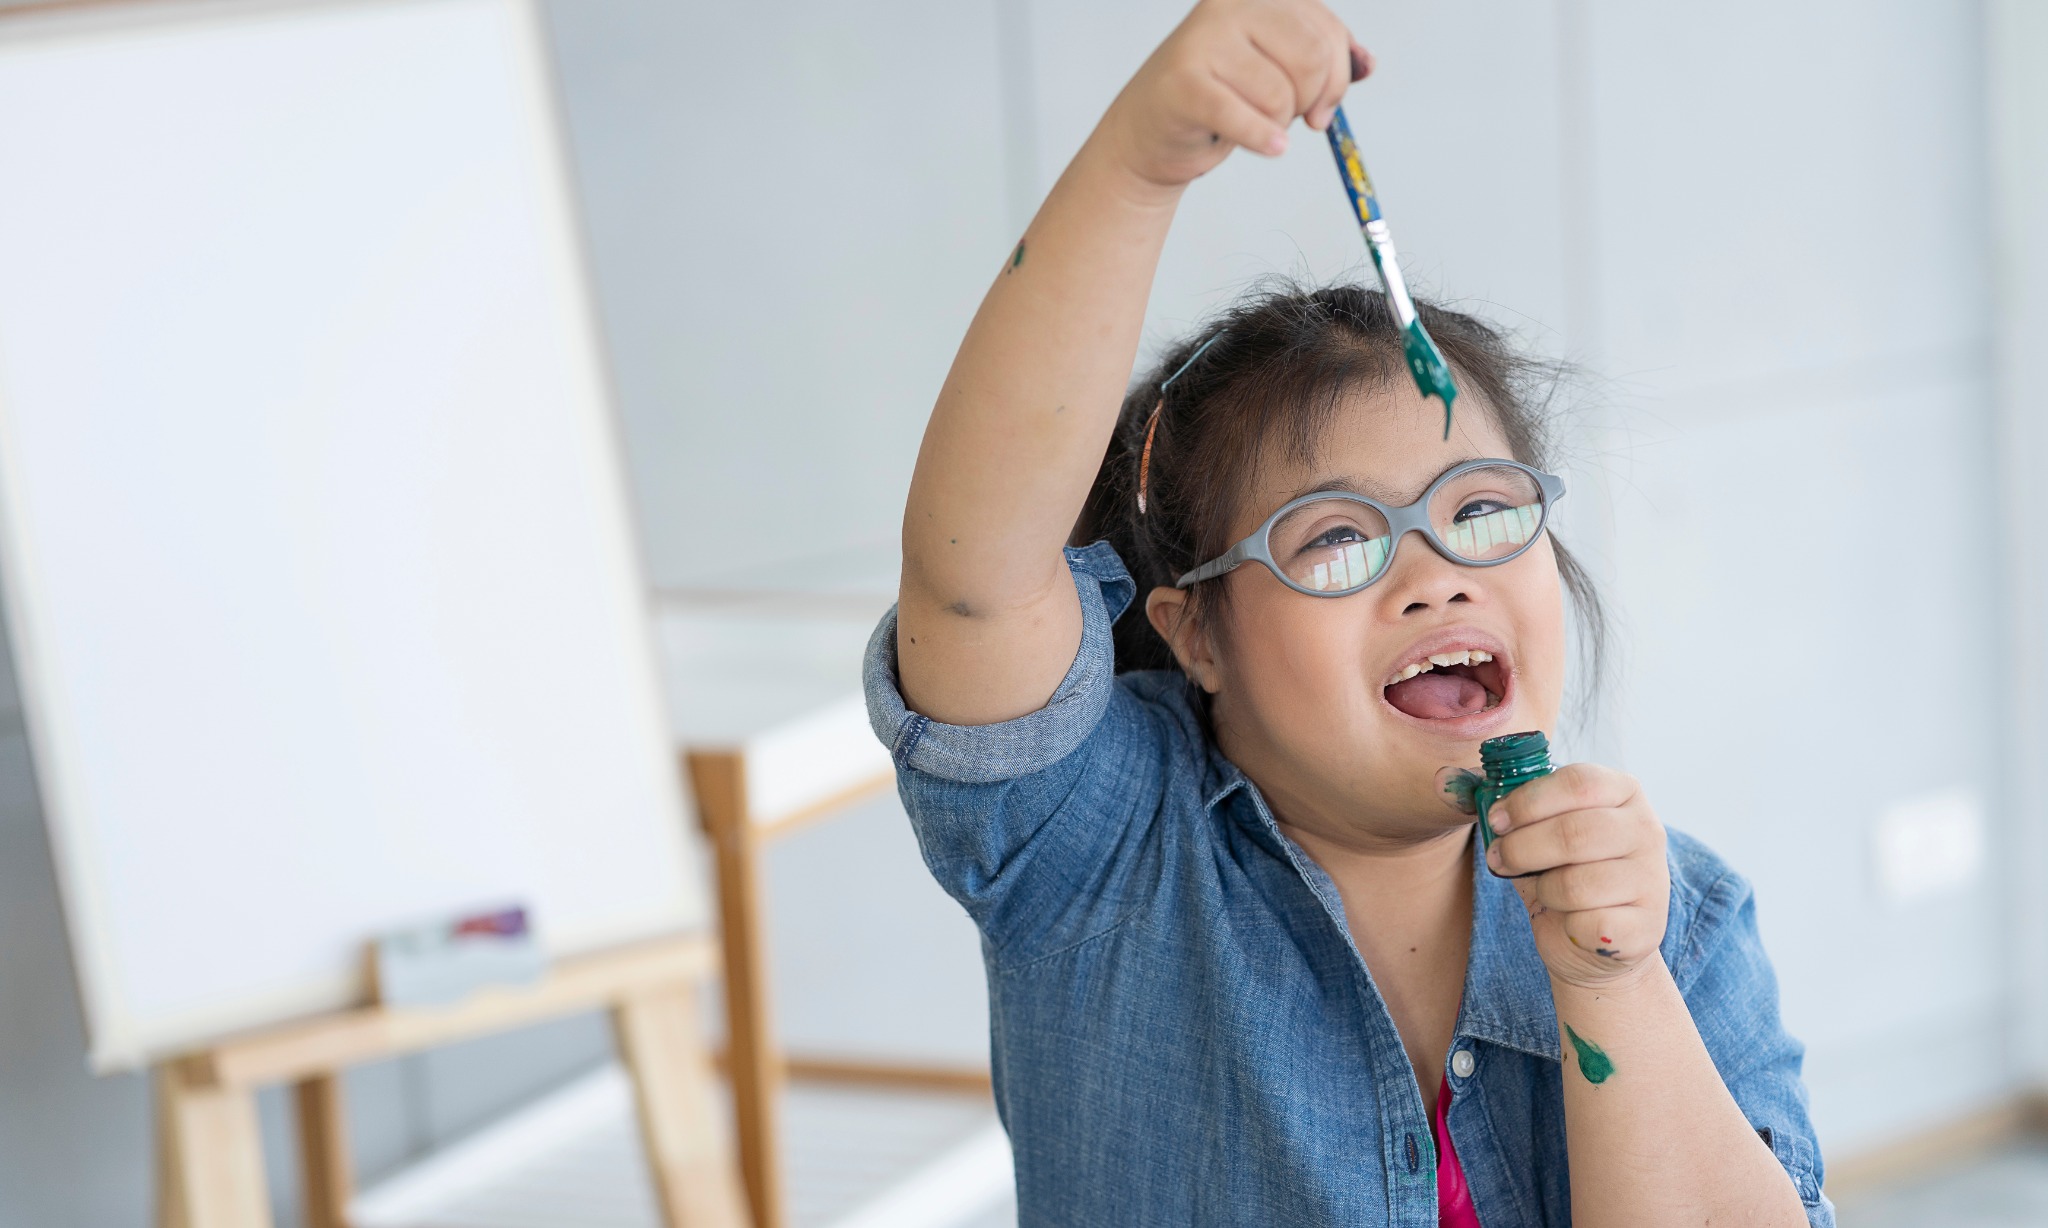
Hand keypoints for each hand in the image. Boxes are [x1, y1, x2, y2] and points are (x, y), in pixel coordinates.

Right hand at [1096, 0, 1370, 190]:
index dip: (1337, 78)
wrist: (1147, 132)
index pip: (1325, 31)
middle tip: (1290, 118)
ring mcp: (1203, 42)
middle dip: (1310, 101)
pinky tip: (1268, 146)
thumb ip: (1320, 57)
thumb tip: (1366, 63)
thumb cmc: (1214, 96)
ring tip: (1250, 122)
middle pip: (1312, 59)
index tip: (1322, 107)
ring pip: (1282, 95)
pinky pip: (1249, 119)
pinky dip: (1263, 140)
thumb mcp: (1273, 65)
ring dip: (1277, 124)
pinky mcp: (1184, 85)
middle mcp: (1228, 6)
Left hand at [1442, 763, 1670, 987]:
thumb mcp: (1534, 832)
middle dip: (1522, 848)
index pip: (1579, 782)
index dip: (1527, 801)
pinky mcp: (1647, 927)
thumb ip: (1499, 805)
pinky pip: (1589, 924)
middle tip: (1499, 858)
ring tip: (1543, 890)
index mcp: (1624, 792)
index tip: (1495, 820)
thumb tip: (1440, 779)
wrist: (1593, 938)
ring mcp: (1652, 880)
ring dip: (1542, 890)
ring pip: (1575, 884)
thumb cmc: (1560, 871)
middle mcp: (1647, 830)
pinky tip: (1570, 921)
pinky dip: (1566, 926)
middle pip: (1573, 833)